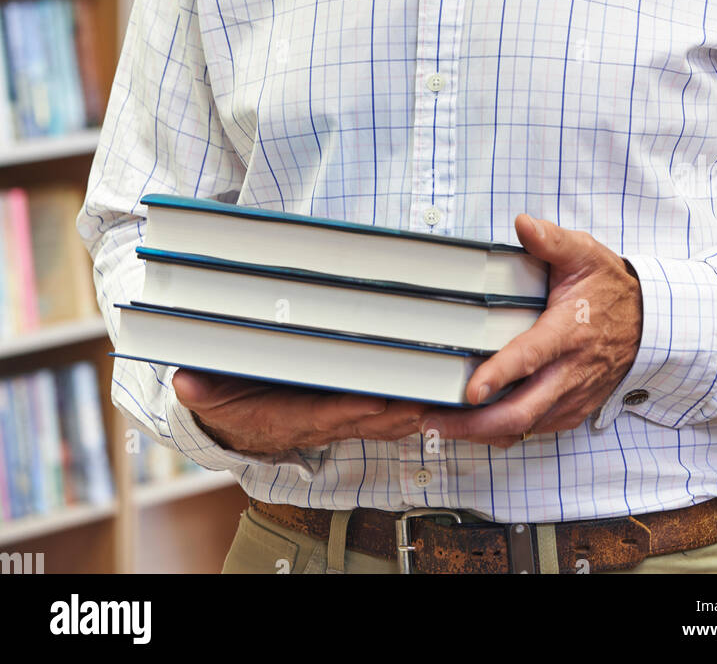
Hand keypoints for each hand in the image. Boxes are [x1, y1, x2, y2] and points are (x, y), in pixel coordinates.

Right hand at [172, 369, 431, 456]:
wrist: (234, 428)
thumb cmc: (227, 405)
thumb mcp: (208, 397)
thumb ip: (200, 389)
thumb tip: (185, 381)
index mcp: (285, 418)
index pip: (322, 414)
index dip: (348, 410)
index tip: (372, 400)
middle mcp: (316, 424)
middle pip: (363, 421)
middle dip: (395, 411)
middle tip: (425, 396)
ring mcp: (335, 422)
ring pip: (379, 421)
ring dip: (408, 412)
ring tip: (438, 396)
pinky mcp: (346, 415)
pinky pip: (382, 417)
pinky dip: (406, 411)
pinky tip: (432, 400)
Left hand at [421, 214, 642, 448]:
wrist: (649, 324)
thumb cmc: (610, 288)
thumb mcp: (585, 254)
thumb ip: (551, 240)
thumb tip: (523, 223)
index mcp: (568, 332)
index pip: (531, 357)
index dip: (500, 374)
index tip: (471, 390)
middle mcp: (570, 372)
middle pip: (522, 410)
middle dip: (475, 424)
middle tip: (433, 422)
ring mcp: (572, 396)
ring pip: (525, 426)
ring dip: (482, 432)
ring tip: (440, 427)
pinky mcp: (572, 410)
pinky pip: (534, 429)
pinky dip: (503, 432)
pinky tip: (475, 427)